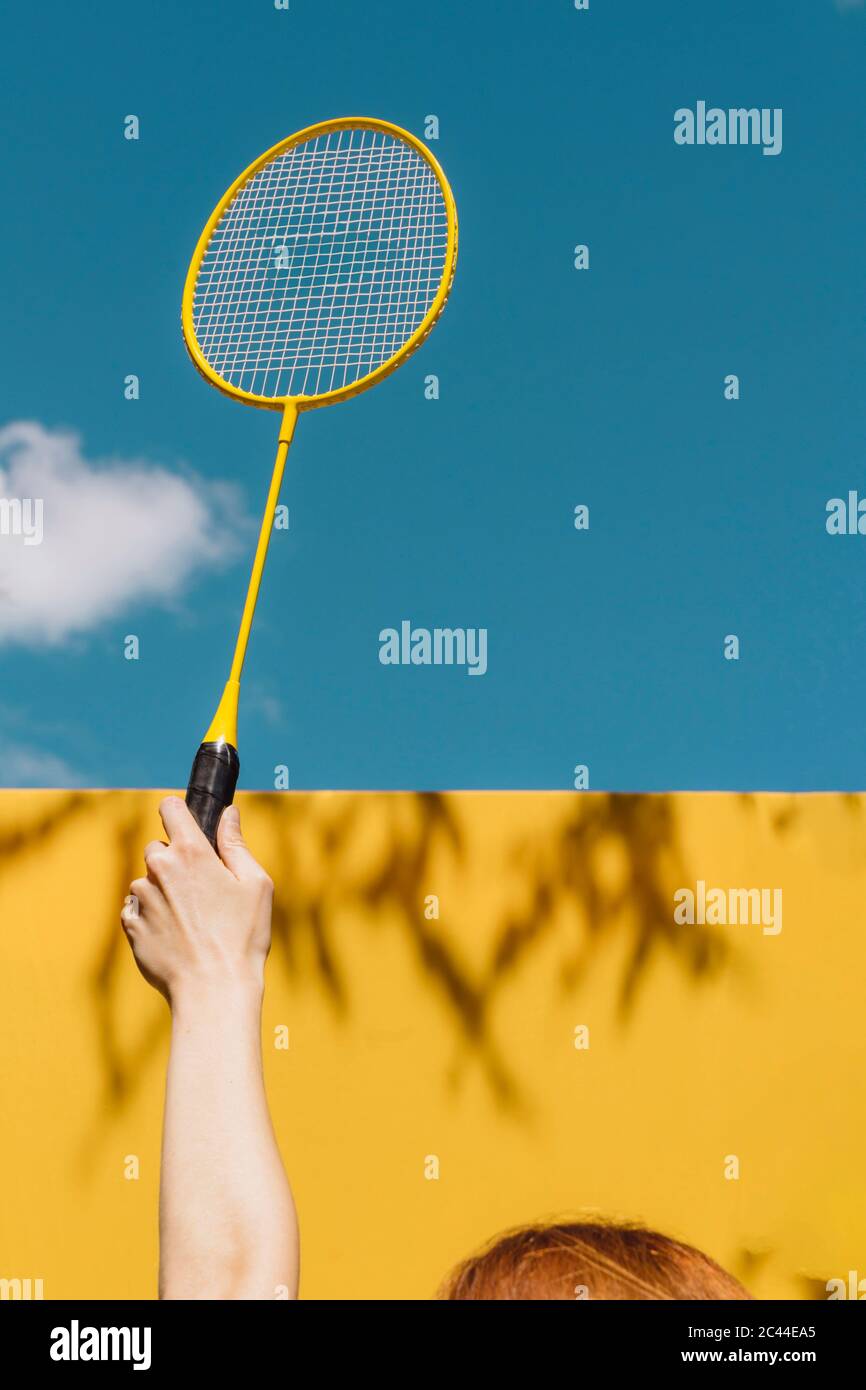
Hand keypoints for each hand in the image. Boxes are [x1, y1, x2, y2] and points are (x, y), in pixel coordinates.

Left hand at [121, 797, 273, 1004]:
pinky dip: (151, 916)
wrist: (213, 989)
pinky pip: (136, 909)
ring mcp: (141, 898)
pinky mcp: (130, 926)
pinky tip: (175, 935)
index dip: (179, 812)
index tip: (187, 824)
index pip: (171, 808)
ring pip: (147, 881)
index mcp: (191, 852)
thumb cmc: (243, 937)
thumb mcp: (255, 884)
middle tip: (202, 890)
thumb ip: (236, 844)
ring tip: (192, 921)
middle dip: (176, 861)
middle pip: (158, 847)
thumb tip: (229, 814)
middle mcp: (159, 869)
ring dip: (163, 891)